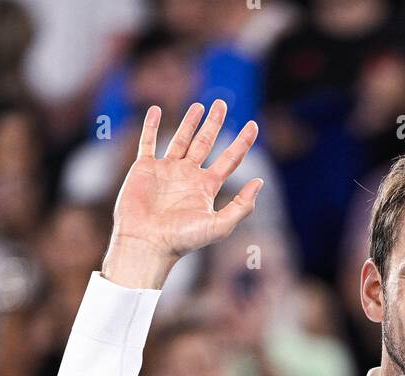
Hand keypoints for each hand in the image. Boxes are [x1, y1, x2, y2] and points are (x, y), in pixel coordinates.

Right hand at [103, 100, 262, 288]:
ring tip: (200, 106)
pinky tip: (156, 110)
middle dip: (215, 124)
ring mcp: (166, 171)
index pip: (230, 160)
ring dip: (190, 122)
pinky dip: (150, 126)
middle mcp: (188, 176)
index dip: (243, 143)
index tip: (254, 125)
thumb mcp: (219, 226)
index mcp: (206, 188)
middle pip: (205, 143)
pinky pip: (148, 142)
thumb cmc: (182, 239)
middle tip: (222, 103)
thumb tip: (259, 183)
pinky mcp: (145, 168)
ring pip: (180, 139)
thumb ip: (241, 207)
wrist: (148, 243)